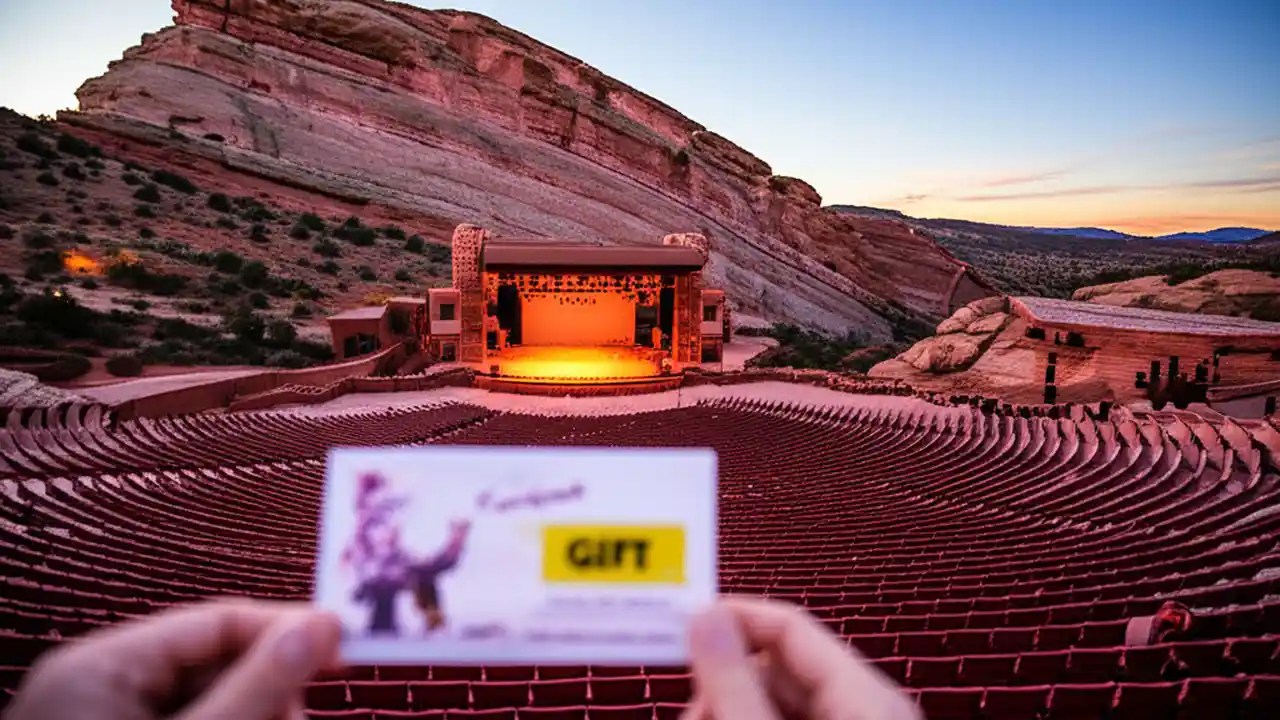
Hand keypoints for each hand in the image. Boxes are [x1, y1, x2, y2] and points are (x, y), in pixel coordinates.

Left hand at [7, 599, 341, 719]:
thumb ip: (255, 688)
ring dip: (253, 718)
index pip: (217, 621)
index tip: (344, 647)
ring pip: (210, 703)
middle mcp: (98, 689)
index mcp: (102, 667)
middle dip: (268, 691)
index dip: (284, 630)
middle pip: (215, 663)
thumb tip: (319, 628)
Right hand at [684, 598, 920, 719]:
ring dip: (732, 706)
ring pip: (778, 700)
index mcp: (869, 697)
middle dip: (725, 682)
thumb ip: (735, 684)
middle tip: (689, 710)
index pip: (790, 624)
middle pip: (779, 667)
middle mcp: (868, 709)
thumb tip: (704, 616)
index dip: (733, 615)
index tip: (679, 621)